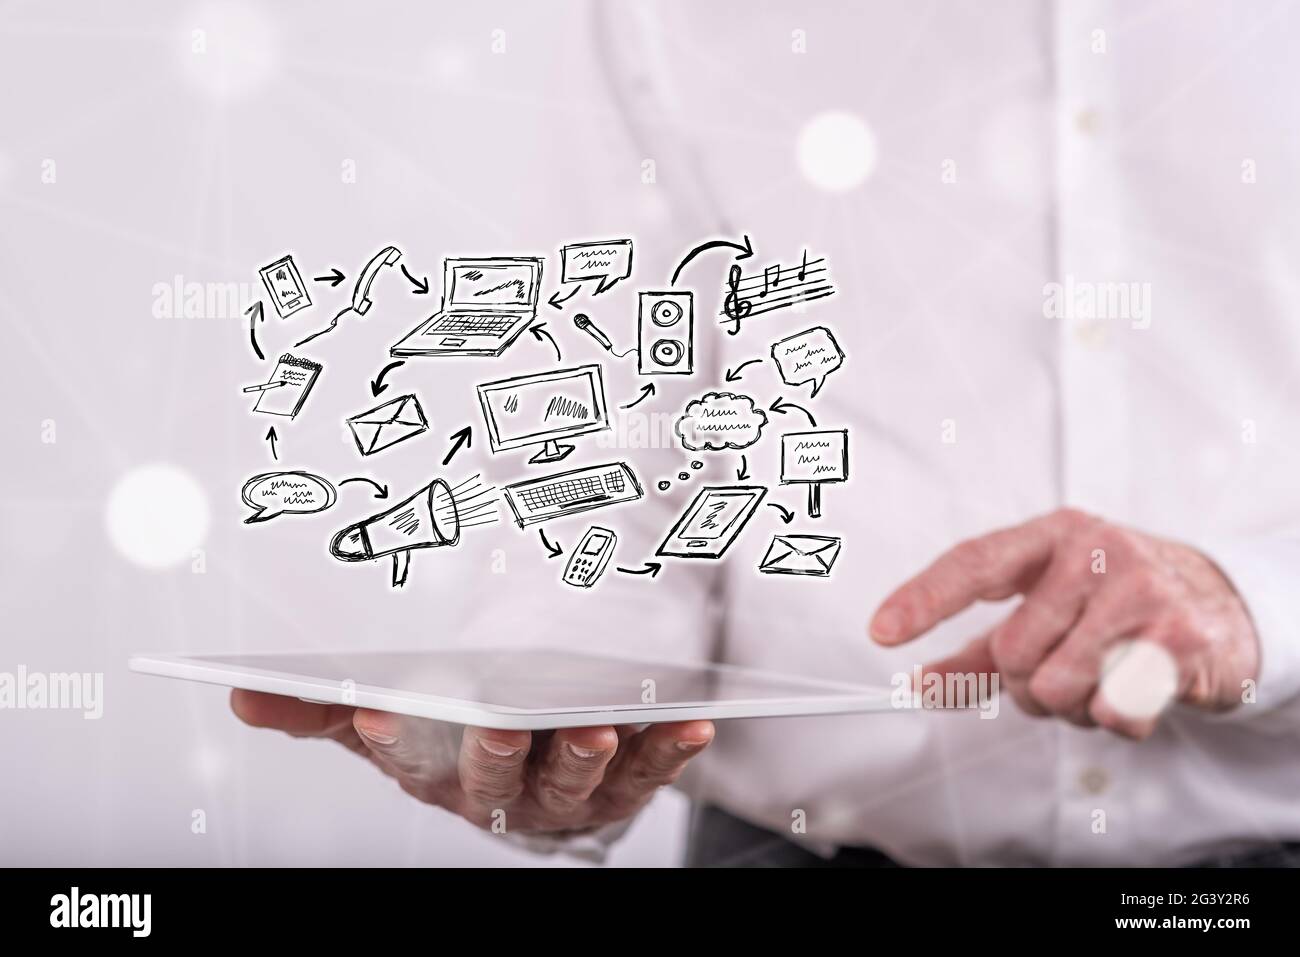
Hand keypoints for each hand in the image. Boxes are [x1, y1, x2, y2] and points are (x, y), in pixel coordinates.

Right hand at [231, 691, 712, 833]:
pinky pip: (651, 774)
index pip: (405, 763)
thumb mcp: (385, 723)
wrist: (531, 771)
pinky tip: (692, 722)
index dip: (393, 739)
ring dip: (585, 754)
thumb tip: (240, 694)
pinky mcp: (625, 786)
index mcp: (436, 778)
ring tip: (598, 723)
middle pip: (495, 778)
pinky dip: (669, 751)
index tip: (380, 711)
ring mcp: (566, 795)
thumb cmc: (450, 740)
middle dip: (496, 752)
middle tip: (500, 721)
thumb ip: (321, 710)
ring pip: (576, 781)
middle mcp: (500, 796)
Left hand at [869, 508, 1259, 737]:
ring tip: (1101, 675)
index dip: (922, 598)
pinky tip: (1134, 688)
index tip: (881, 631)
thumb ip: (980, 649)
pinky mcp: (1180, 635)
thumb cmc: (1115, 604)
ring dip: (1071, 705)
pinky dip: (1115, 719)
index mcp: (1051, 534)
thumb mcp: (1046, 608)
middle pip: (1011, 651)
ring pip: (1056, 686)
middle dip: (1027, 683)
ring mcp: (1141, 588)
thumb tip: (921, 683)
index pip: (973, 563)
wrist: (1221, 604)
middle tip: (1062, 669)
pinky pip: (1111, 711)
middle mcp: (1094, 550)